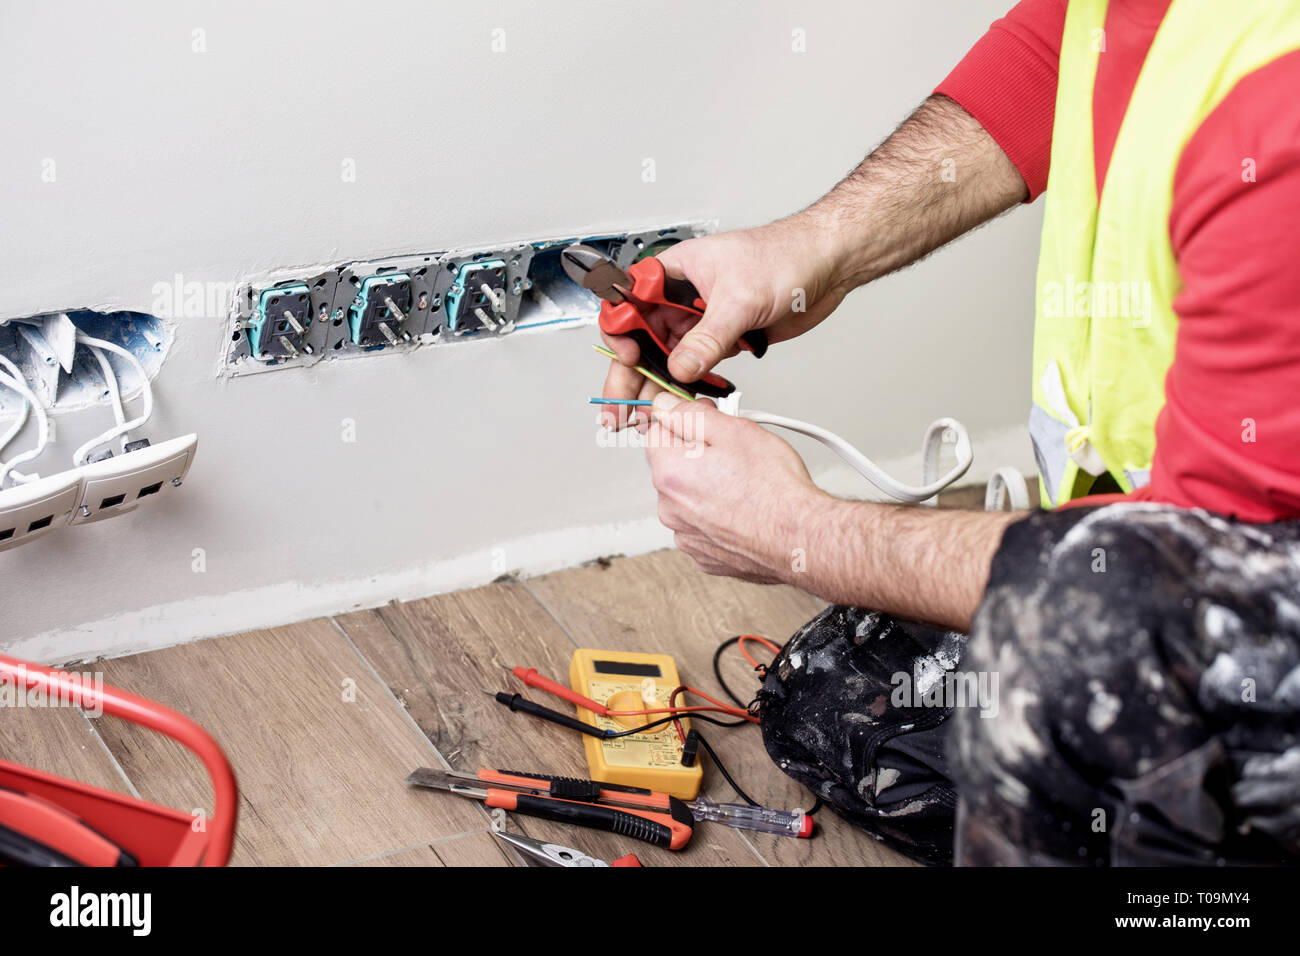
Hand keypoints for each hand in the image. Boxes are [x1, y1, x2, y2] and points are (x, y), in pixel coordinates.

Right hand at [599, 216, 851, 427]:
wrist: (827, 264)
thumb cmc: (785, 255)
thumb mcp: (740, 298)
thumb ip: (708, 338)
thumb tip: (681, 368)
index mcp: (675, 271)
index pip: (629, 301)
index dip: (622, 332)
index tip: (630, 358)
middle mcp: (683, 296)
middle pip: (642, 338)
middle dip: (631, 373)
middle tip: (623, 407)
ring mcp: (702, 319)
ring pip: (667, 356)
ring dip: (659, 385)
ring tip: (647, 414)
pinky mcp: (722, 338)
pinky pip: (696, 366)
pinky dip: (689, 386)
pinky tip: (682, 403)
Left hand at [644, 392, 830, 583]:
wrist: (799, 537)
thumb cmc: (774, 488)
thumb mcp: (734, 431)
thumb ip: (690, 415)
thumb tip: (667, 405)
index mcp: (670, 472)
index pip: (657, 432)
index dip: (684, 419)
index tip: (707, 419)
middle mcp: (670, 507)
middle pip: (672, 466)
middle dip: (697, 454)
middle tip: (735, 451)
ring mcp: (686, 535)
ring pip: (688, 498)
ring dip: (706, 487)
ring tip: (744, 484)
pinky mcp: (704, 555)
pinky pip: (703, 526)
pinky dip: (717, 516)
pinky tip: (743, 510)